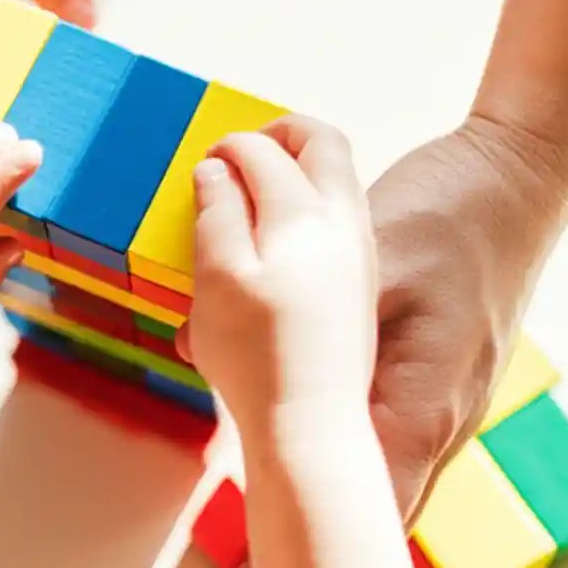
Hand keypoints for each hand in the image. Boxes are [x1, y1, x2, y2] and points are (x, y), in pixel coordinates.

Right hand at [177, 116, 374, 442]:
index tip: (203, 165)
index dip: (228, 148)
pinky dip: (307, 210)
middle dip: (278, 138)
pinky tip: (278, 248)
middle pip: (321, 145)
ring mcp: (362, 255)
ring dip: (293, 175)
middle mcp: (345, 223)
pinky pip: (339, 220)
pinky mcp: (364, 287)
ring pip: (335, 184)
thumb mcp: (220, 278)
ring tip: (252, 200)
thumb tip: (216, 171)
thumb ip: (217, 213)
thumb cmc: (258, 356)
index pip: (264, 151)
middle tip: (239, 155)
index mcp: (303, 213)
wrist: (314, 429)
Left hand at [221, 117, 567, 567]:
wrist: (516, 183)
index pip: (363, 508)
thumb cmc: (452, 218)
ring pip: (377, 482)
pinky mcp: (434, 384)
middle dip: (308, 553)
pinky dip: (340, 463)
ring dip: (325, 515)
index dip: (310, 558)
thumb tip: (194, 344)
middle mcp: (437, 421)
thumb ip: (289, 312)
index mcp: (421, 403)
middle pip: (368, 512)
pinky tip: (303, 461)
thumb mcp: (368, 259)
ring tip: (267, 550)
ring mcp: (441, 407)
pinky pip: (382, 441)